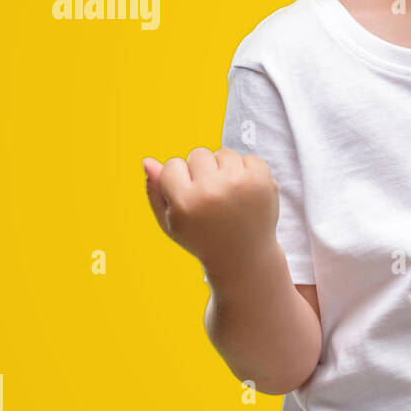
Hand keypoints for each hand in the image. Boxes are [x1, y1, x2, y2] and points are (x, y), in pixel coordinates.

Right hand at [142, 147, 279, 276]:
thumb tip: (147, 161)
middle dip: (201, 171)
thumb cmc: (202, 238)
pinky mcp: (263, 180)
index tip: (189, 199)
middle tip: (210, 199)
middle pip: (198, 154)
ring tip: (228, 197)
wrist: (244, 257)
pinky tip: (245, 194)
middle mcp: (212, 191)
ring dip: (224, 169)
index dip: (178, 180)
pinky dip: (246, 171)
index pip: (172, 165)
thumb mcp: (170, 223)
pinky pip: (248, 157)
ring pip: (223, 153)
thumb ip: (155, 192)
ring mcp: (240, 183)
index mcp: (186, 202)